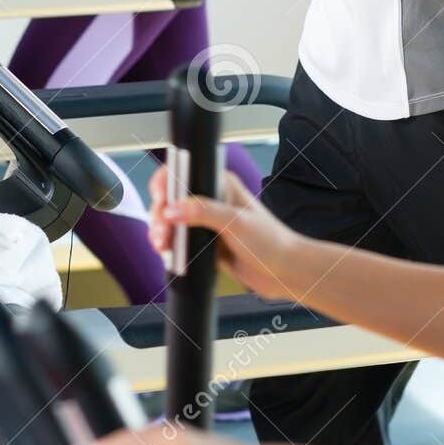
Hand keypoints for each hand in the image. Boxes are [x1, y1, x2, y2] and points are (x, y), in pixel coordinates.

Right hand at [148, 166, 302, 299]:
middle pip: (173, 198)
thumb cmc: (271, 242)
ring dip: (162, 230)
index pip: (185, 173)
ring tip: (161, 245)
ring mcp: (208, 221)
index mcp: (222, 184)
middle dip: (161, 213)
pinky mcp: (206, 242)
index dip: (167, 182)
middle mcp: (213, 199)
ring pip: (173, 220)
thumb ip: (203, 212)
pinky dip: (169, 245)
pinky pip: (180, 240)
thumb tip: (172, 209)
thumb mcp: (236, 222)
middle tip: (160, 231)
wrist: (283, 272)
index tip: (160, 198)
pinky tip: (166, 253)